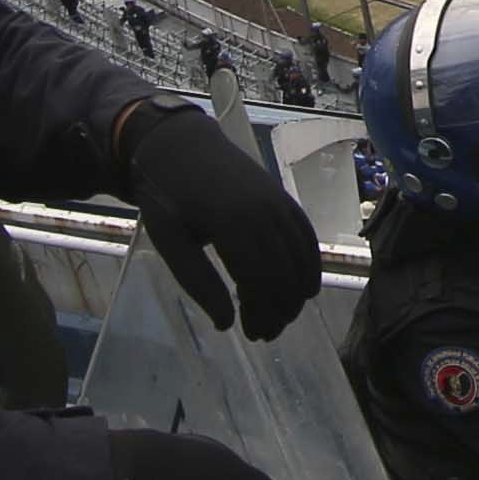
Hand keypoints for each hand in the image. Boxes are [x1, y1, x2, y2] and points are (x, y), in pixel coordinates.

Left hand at [116, 103, 320, 339]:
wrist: (179, 144)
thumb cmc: (167, 196)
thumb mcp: (170, 242)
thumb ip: (197, 281)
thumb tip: (225, 323)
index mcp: (230, 223)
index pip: (259, 280)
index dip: (261, 313)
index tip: (253, 335)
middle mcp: (263, 212)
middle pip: (284, 273)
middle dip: (280, 309)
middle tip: (265, 334)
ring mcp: (277, 202)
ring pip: (299, 257)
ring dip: (296, 293)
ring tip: (282, 317)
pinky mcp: (282, 196)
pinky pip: (306, 235)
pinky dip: (310, 263)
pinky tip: (306, 287)